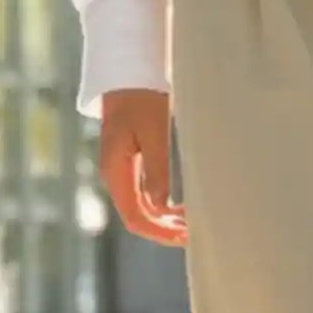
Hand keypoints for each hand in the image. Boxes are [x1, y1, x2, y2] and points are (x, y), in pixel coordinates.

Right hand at [100, 89, 187, 246]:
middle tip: (197, 235)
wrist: (129, 75)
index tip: (186, 237)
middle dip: (165, 230)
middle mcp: (114, 175)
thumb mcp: (154, 131)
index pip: (135, 216)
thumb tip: (162, 206)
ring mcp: (121, 172)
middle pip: (137, 217)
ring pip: (141, 209)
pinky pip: (144, 197)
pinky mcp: (130, 166)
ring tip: (194, 225)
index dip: (160, 232)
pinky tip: (183, 209)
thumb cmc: (143, 98)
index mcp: (115, 170)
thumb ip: (158, 168)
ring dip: (166, 221)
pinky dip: (163, 208)